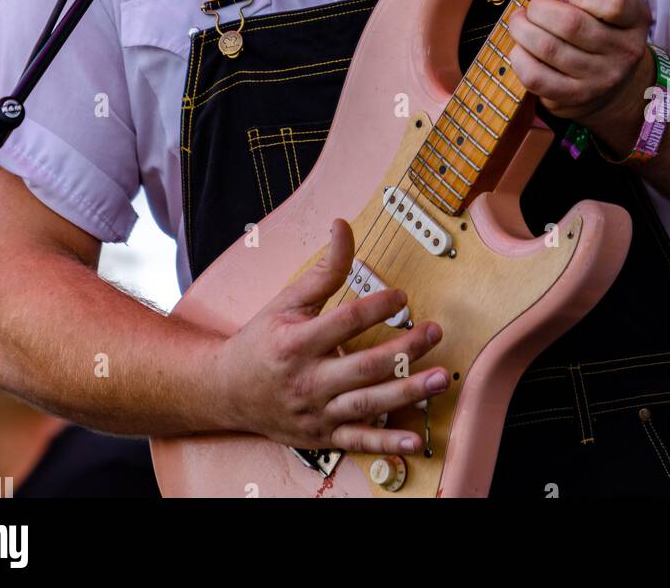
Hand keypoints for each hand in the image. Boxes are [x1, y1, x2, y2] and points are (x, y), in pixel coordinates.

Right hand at [219, 218, 446, 454]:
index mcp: (296, 343)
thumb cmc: (261, 341)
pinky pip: (359, 441)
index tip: (402, 297)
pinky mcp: (323, 435)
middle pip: (364, 366)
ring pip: (369, 404)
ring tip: (441, 378)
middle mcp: (308, 380)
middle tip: (434, 332)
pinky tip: (414, 441)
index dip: (376, 307)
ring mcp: (317, 411)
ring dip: (409, 392)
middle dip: (404, 350)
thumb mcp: (287, 301)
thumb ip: (324, 270)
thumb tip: (343, 227)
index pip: (345, 322)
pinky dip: (388, 443)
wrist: (227, 391)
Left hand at [508, 0, 661, 133]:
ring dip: (523, 30)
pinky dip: (520, 58)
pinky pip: (536, 77)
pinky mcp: (574, 100)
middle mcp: (623, 52)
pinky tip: (520, 48)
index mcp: (636, 19)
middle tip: (530, 3)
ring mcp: (599, 79)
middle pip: (572, 26)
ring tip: (520, 21)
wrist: (615, 86)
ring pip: (550, 50)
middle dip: (540, 9)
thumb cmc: (606, 26)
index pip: (614, 3)